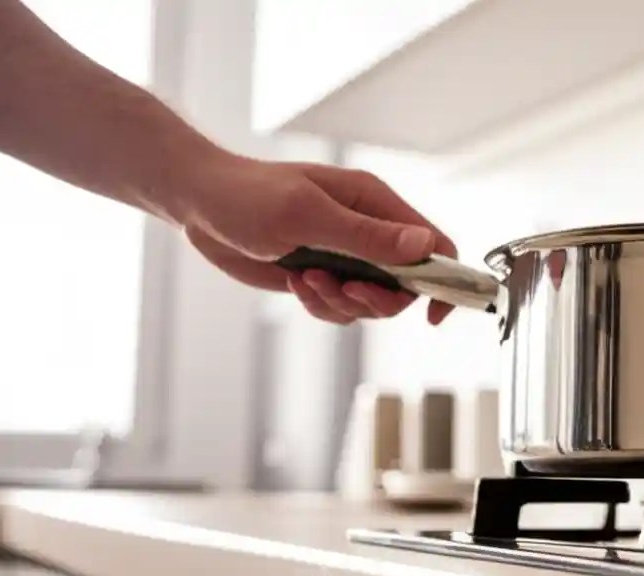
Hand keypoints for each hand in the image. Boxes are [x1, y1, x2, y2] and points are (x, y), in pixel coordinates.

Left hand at [179, 154, 457, 324]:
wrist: (200, 205)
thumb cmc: (249, 195)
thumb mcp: (308, 215)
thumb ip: (367, 235)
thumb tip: (424, 246)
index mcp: (375, 203)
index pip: (434, 243)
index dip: (444, 279)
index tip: (433, 311)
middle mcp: (368, 230)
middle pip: (406, 284)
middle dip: (377, 298)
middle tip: (346, 289)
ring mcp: (347, 254)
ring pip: (372, 302)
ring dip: (342, 302)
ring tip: (308, 280)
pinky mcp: (324, 274)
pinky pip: (340, 308)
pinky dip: (321, 305)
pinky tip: (296, 282)